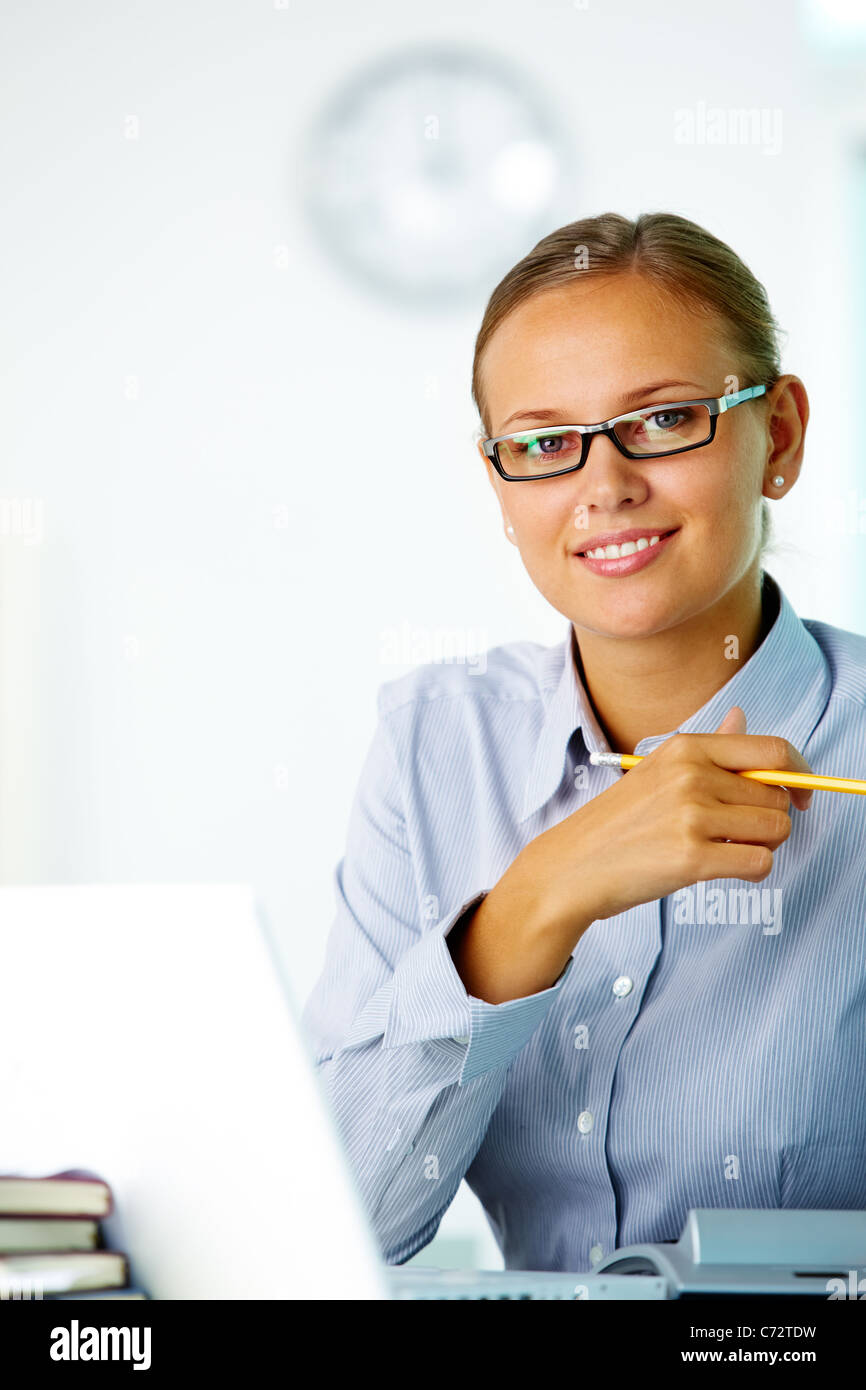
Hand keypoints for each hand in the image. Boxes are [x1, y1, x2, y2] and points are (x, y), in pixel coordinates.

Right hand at [518, 704, 812, 933]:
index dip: (801, 775)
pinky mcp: (692, 857)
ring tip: (722, 849)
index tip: (802, 797)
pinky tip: (719, 867)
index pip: (774, 751)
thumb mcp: (658, 771)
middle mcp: (691, 775)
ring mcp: (691, 815)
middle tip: (735, 834)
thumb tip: (741, 716)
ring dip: (761, 846)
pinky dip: (750, 871)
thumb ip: (709, 748)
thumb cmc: (618, 822)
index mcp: (686, 747)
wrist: (572, 865)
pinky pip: (759, 864)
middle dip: (770, 820)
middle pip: (779, 797)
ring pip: (775, 831)